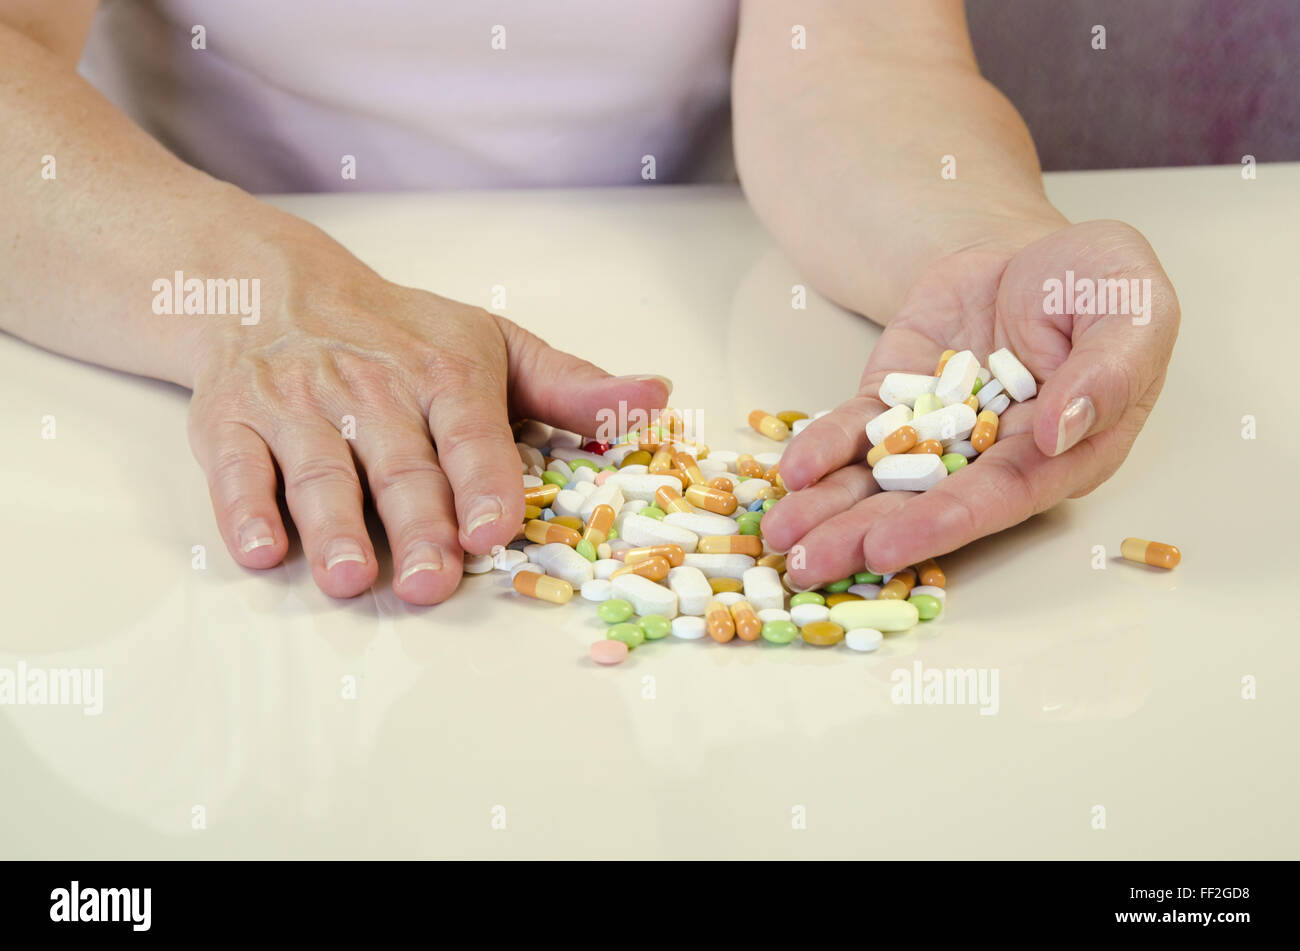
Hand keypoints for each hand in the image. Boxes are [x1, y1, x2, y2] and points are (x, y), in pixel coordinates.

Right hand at [186, 230, 668, 603]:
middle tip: (431, 583)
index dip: (481, 482)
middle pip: (398, 465)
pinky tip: (262, 551)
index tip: (492, 530)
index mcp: (442, 371)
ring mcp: (296, 404)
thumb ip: (571, 384)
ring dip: (334, 527)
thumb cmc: (400, 333)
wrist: (273, 289)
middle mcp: (371, 388)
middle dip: (416, 525)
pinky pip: (237, 467)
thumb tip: (657, 394)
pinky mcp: (232, 421)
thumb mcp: (492, 345)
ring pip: (319, 471)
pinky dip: (244, 509)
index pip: (468, 431)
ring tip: (351, 579)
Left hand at [763, 219, 1179, 585]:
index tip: (888, 547)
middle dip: (865, 535)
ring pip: (879, 480)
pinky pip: (855, 431)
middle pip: (926, 505)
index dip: (943, 524)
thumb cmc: (1098, 282)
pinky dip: (822, 449)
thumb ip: (1110, 371)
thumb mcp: (1131, 306)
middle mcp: (995, 458)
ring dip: (829, 511)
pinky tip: (792, 471)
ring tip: (781, 540)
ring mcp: (937, 432)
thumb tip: (1063, 433)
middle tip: (811, 566)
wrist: (1029, 250)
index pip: (1000, 498)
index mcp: (1064, 454)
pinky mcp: (895, 401)